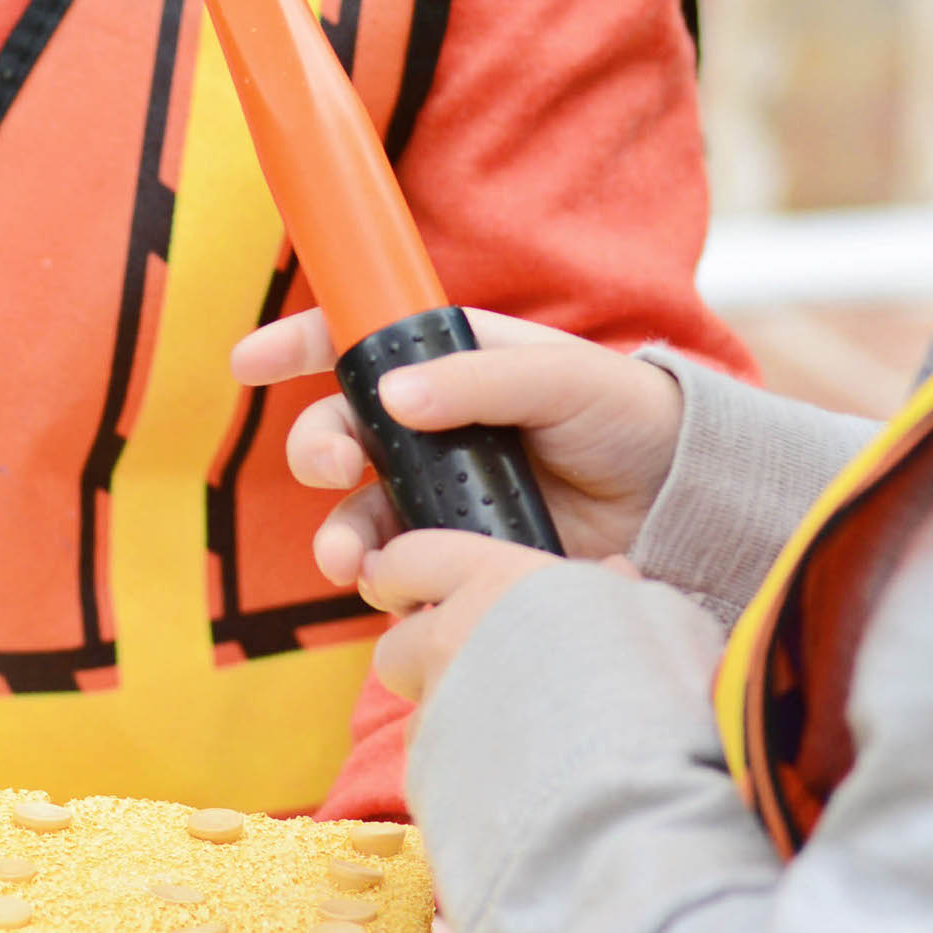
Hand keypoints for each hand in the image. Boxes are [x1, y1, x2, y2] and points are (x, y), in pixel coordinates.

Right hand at [227, 304, 685, 573]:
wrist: (684, 500)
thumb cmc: (630, 417)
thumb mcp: (567, 378)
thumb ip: (483, 381)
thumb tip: (392, 398)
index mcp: (454, 361)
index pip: (362, 342)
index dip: (300, 344)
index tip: (248, 362)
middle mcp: (435, 427)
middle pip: (340, 433)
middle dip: (316, 448)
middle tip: (336, 468)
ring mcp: (443, 494)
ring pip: (357, 514)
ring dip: (337, 535)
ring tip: (350, 561)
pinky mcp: (459, 553)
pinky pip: (397, 570)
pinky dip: (380, 581)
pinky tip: (389, 589)